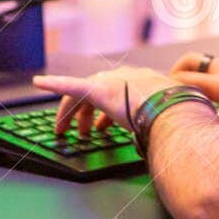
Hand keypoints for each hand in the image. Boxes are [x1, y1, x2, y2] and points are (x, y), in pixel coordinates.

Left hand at [32, 66, 175, 134]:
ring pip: (82, 94)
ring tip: (66, 131)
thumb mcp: (169, 118)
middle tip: (83, 132)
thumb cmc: (178, 118)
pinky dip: (54, 83)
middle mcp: (126, 78)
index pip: (116, 91)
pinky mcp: (97, 90)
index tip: (101, 123)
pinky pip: (71, 86)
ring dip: (71, 112)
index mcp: (142, 83)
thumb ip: (159, 123)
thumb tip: (162, 139)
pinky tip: (40, 82)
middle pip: (96, 93)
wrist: (178, 112)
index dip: (106, 109)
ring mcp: (112, 82)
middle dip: (86, 113)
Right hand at [169, 52, 218, 129]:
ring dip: (192, 73)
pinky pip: (218, 72)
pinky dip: (206, 79)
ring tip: (184, 94)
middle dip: (174, 72)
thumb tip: (192, 131)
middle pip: (192, 61)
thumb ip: (216, 126)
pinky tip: (208, 99)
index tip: (154, 98)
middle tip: (166, 91)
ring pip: (205, 64)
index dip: (167, 86)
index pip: (185, 78)